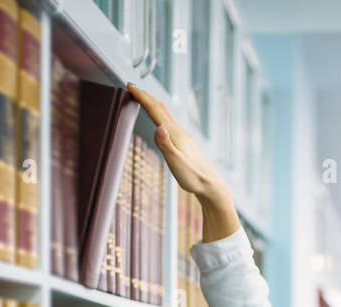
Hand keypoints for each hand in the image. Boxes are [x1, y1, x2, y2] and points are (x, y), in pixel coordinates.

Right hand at [126, 81, 226, 202]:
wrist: (210, 185)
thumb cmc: (193, 177)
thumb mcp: (176, 163)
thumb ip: (166, 145)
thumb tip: (158, 127)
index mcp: (175, 134)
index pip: (155, 110)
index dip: (142, 97)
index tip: (131, 86)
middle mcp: (180, 131)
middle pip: (161, 108)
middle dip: (146, 96)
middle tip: (132, 86)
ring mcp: (183, 136)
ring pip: (166, 113)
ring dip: (153, 103)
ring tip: (143, 97)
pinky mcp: (185, 142)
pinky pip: (170, 121)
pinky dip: (160, 114)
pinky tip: (160, 118)